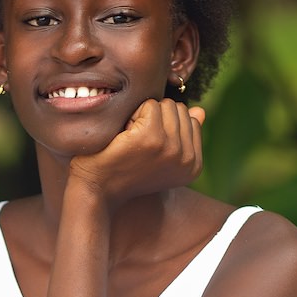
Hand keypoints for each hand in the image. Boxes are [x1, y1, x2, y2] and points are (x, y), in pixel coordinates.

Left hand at [68, 99, 204, 209]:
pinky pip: (149, 105)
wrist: (97, 191)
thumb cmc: (125, 172)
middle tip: (138, 143)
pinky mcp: (152, 137)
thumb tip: (200, 111)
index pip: (191, 120)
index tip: (150, 148)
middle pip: (179, 109)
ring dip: (145, 116)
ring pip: (166, 105)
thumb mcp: (161, 158)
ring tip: (132, 140)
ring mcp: (172, 148)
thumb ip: (184, 135)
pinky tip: (124, 136)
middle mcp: (188, 159)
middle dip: (157, 119)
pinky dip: (133, 114)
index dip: (166, 126)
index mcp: (194, 166)